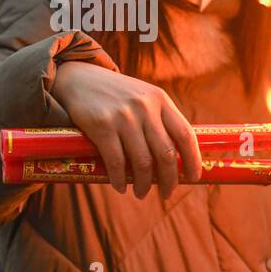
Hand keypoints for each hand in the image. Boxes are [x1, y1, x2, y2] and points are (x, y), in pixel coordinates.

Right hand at [50, 61, 201, 197]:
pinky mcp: (102, 126)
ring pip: (142, 162)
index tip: (194, 178)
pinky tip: (120, 187)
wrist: (77, 77)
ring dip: (143, 184)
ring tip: (141, 193)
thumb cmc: (116, 95)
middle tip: (167, 193)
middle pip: (166, 153)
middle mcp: (145, 107)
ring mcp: (124, 117)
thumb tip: (178, 159)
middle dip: (169, 180)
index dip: (193, 160)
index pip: (186, 135)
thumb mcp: (143, 98)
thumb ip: (160, 121)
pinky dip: (120, 179)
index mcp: (161, 100)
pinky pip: (116, 162)